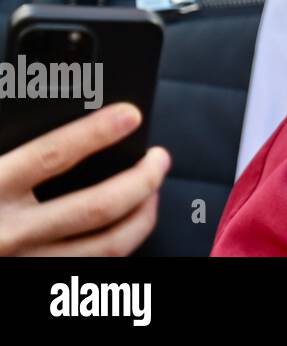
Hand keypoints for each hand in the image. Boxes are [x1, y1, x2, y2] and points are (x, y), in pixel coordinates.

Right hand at [0, 103, 169, 255]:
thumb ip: (14, 150)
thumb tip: (66, 125)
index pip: (51, 155)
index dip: (96, 133)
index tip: (130, 115)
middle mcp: (10, 232)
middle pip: (96, 207)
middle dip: (141, 180)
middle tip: (159, 159)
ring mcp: (25, 264)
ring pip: (105, 247)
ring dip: (142, 217)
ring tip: (153, 192)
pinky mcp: (35, 283)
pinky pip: (95, 268)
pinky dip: (120, 245)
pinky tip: (128, 226)